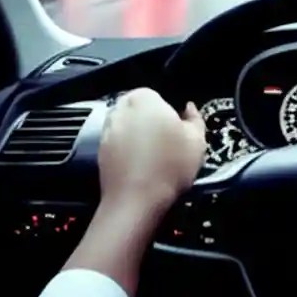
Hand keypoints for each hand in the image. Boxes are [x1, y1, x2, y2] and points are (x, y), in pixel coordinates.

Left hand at [96, 88, 205, 210]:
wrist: (136, 199)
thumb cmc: (170, 165)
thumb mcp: (197, 141)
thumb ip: (195, 118)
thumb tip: (189, 108)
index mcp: (144, 97)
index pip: (159, 96)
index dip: (170, 114)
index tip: (178, 132)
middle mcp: (121, 107)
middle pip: (141, 110)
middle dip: (152, 123)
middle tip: (168, 145)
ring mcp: (107, 129)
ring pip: (129, 127)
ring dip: (139, 137)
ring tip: (154, 159)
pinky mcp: (99, 149)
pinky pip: (119, 144)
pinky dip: (128, 151)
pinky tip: (140, 168)